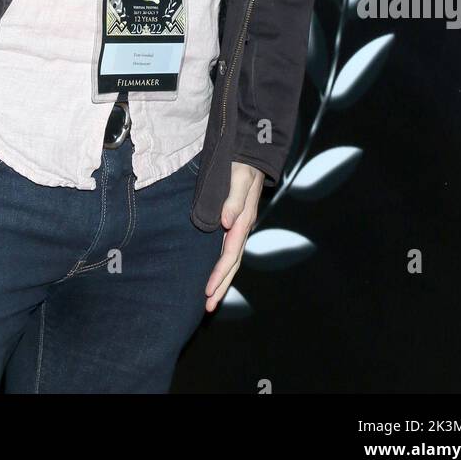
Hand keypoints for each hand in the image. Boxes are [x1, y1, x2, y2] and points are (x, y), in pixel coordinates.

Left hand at [203, 161, 263, 311]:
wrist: (252, 153)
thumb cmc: (244, 163)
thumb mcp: (239, 176)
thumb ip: (234, 198)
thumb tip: (226, 221)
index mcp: (243, 220)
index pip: (230, 254)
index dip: (219, 274)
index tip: (208, 291)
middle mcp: (242, 226)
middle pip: (232, 263)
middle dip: (221, 285)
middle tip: (208, 307)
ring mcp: (239, 225)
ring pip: (231, 259)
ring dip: (222, 279)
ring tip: (211, 298)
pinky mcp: (235, 221)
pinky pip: (229, 248)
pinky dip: (223, 265)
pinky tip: (216, 272)